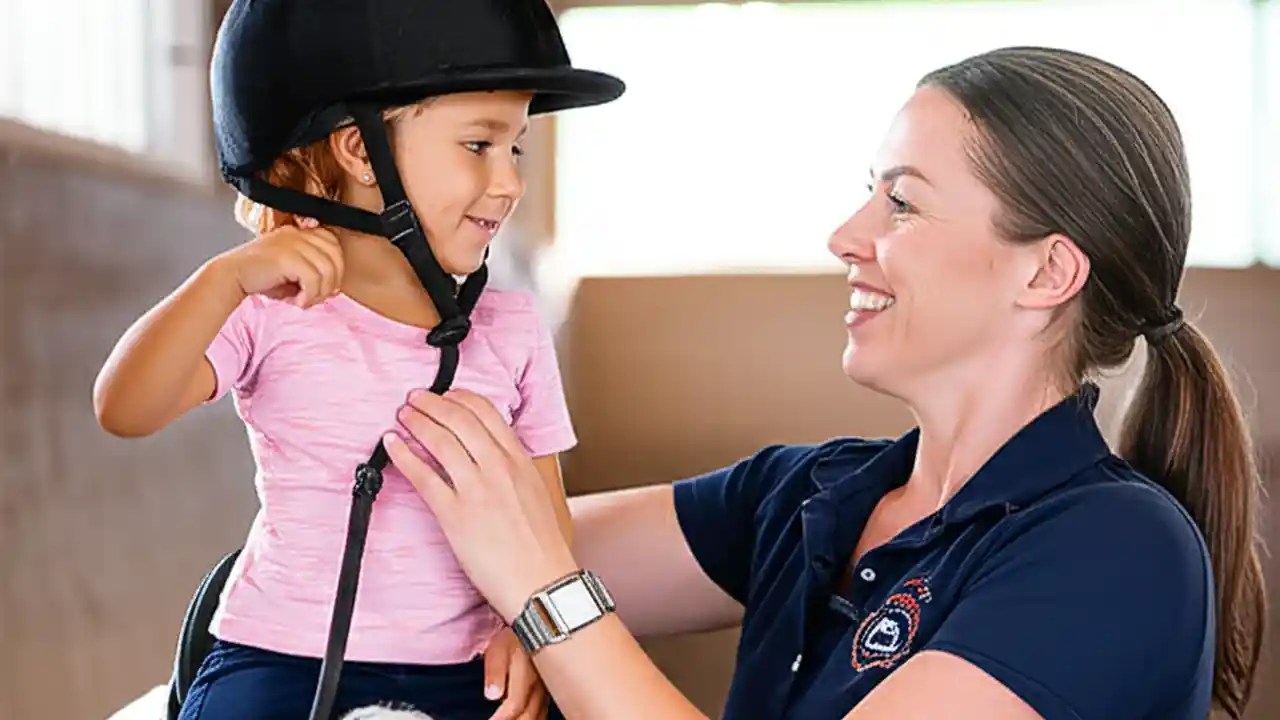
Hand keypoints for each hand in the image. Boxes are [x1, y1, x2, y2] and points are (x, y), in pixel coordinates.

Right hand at [218, 218, 343, 307]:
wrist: (230, 277)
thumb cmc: (259, 277)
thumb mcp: (291, 270)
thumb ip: (313, 272)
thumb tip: (335, 288)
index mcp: (299, 233)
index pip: (333, 243)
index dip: (336, 267)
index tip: (326, 287)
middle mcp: (297, 234)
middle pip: (335, 256)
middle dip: (332, 282)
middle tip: (316, 298)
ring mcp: (292, 243)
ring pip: (327, 269)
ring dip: (320, 292)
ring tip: (304, 301)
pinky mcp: (286, 256)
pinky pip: (313, 278)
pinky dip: (309, 295)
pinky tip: (297, 302)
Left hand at [383, 389, 578, 620]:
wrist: (543, 582)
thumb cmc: (541, 547)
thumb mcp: (536, 493)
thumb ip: (515, 470)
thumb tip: (495, 456)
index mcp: (520, 461)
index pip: (487, 412)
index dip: (460, 398)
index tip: (446, 395)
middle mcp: (499, 468)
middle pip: (459, 418)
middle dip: (432, 403)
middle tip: (416, 398)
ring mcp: (476, 490)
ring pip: (440, 440)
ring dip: (417, 421)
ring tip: (403, 416)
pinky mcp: (455, 515)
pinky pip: (423, 476)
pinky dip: (404, 455)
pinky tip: (392, 445)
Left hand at [483, 627, 549, 719]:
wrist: (536, 625)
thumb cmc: (513, 637)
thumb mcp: (498, 649)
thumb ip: (496, 672)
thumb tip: (492, 695)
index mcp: (526, 674)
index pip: (515, 705)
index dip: (501, 719)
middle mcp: (539, 685)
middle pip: (528, 715)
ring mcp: (546, 689)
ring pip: (538, 715)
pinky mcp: (550, 690)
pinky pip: (544, 711)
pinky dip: (534, 719)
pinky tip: (526, 719)